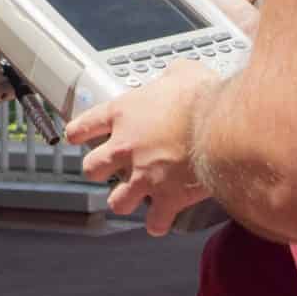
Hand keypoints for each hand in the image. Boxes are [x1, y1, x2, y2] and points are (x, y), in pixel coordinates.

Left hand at [64, 58, 220, 235]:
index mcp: (124, 113)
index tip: (76, 137)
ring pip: (117, 201)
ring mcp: (144, 177)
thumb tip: (177, 76)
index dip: (79, 133)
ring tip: (132, 199)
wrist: (220, 125)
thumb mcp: (183, 72)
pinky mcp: (167, 198)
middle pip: (92, 168)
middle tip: (109, 170)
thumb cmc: (202, 95)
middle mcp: (126, 147)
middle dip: (99, 171)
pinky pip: (155, 221)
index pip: (84, 126)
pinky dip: (158, 223)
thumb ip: (171, 76)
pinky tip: (160, 222)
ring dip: (124, 200)